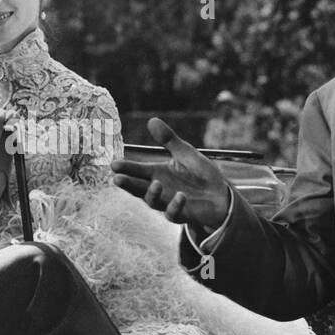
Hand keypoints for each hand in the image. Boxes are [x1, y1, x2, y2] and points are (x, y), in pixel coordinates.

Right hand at [111, 118, 229, 232]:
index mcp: (157, 173)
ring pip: (154, 202)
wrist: (220, 195)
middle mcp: (160, 189)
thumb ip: (168, 139)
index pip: (138, 170)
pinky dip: (176, 205)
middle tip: (117, 179)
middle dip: (128, 184)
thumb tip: (152, 120)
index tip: (114, 164)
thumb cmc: (200, 174)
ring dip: (152, 194)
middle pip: (139, 188)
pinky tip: (180, 195)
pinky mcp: (182, 214)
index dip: (126, 168)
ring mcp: (168, 203)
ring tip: (155, 183)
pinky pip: (175, 213)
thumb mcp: (185, 153)